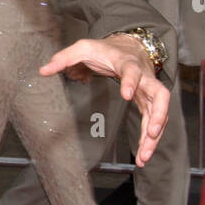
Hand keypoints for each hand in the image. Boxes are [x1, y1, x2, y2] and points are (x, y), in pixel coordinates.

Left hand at [40, 35, 169, 166]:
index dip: (132, 81)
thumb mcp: (82, 48)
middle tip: (151, 133)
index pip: (133, 70)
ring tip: (144, 157)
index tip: (127, 95)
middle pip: (160, 95)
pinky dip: (150, 139)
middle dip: (158, 115)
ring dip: (154, 136)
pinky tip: (143, 156)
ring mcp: (148, 90)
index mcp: (127, 63)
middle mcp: (144, 77)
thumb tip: (43, 70)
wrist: (127, 47)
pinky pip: (154, 121)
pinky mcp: (148, 102)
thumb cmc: (106, 49)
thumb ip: (64, 58)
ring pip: (160, 113)